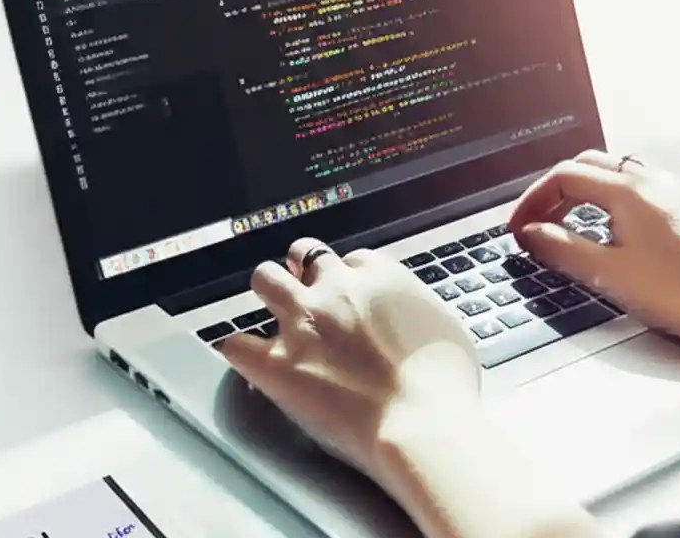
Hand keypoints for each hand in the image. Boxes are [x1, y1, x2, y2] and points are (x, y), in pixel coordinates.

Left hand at [220, 239, 478, 494]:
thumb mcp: (446, 328)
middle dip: (304, 270)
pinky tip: (247, 358)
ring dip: (268, 291)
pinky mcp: (274, 364)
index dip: (351, 279)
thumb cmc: (444, 387)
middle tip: (307, 293)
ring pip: (264, 279)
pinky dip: (238, 350)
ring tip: (271, 309)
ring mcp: (301, 323)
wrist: (422, 424)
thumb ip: (417, 308)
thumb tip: (410, 313)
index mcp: (380, 277)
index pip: (354, 260)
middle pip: (305, 255)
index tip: (353, 297)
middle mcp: (335, 289)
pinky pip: (234, 343)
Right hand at [509, 151, 679, 355]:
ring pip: (616, 175)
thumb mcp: (611, 276)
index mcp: (629, 191)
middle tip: (538, 223)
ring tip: (570, 229)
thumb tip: (531, 234)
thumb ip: (563, 251)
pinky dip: (612, 203)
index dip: (532, 200)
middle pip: (588, 166)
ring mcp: (676, 194)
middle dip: (554, 191)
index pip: (564, 176)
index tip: (519, 228)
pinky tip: (613, 237)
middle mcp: (654, 182)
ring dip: (584, 194)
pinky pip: (640, 191)